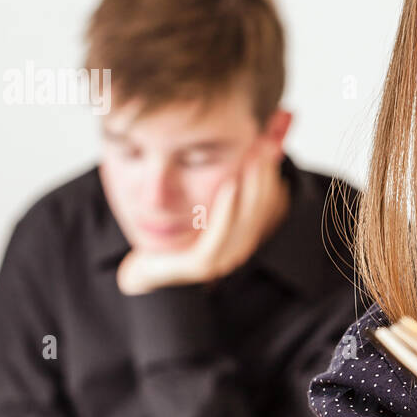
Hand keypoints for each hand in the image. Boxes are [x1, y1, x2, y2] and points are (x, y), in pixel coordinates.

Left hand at [116, 140, 288, 294]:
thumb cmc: (175, 235)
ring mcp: (224, 259)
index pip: (266, 204)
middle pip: (260, 209)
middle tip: (264, 150)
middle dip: (263, 177)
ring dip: (251, 189)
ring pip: (246, 220)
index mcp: (243, 237)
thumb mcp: (202, 208)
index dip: (269, 176)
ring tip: (252, 163)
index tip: (269, 149)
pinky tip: (230, 185)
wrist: (147, 267)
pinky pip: (220, 232)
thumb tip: (237, 158)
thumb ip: (221, 190)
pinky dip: (228, 209)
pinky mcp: (204, 262)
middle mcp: (240, 249)